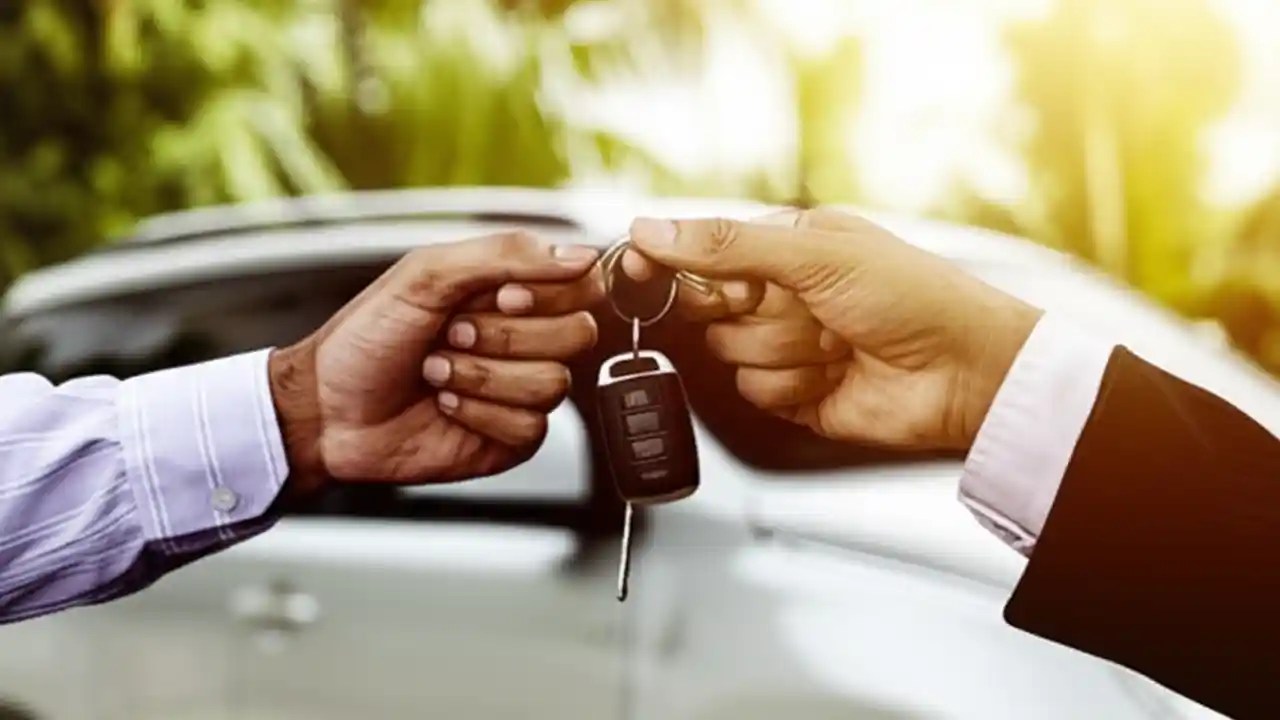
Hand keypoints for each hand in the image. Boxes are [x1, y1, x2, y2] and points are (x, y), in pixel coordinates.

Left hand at [268, 231, 602, 500]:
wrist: (326, 409)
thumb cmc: (365, 339)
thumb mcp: (426, 274)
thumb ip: (505, 254)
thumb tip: (581, 256)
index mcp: (512, 291)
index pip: (583, 283)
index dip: (549, 293)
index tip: (500, 297)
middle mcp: (526, 338)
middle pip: (577, 334)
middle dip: (503, 336)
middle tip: (452, 335)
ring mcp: (522, 390)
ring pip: (554, 384)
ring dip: (483, 377)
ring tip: (437, 372)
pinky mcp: (513, 438)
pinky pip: (532, 426)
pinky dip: (479, 413)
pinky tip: (446, 405)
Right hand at [625, 208, 1041, 450]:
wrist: (967, 373)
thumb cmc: (913, 296)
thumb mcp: (816, 255)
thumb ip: (727, 246)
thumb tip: (652, 229)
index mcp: (787, 246)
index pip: (703, 253)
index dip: (672, 263)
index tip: (640, 267)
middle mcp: (783, 295)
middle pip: (711, 310)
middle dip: (753, 312)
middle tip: (800, 305)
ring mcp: (789, 347)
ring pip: (732, 356)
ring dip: (785, 351)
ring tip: (837, 343)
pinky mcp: (796, 397)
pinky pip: (755, 395)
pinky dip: (795, 387)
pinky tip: (837, 375)